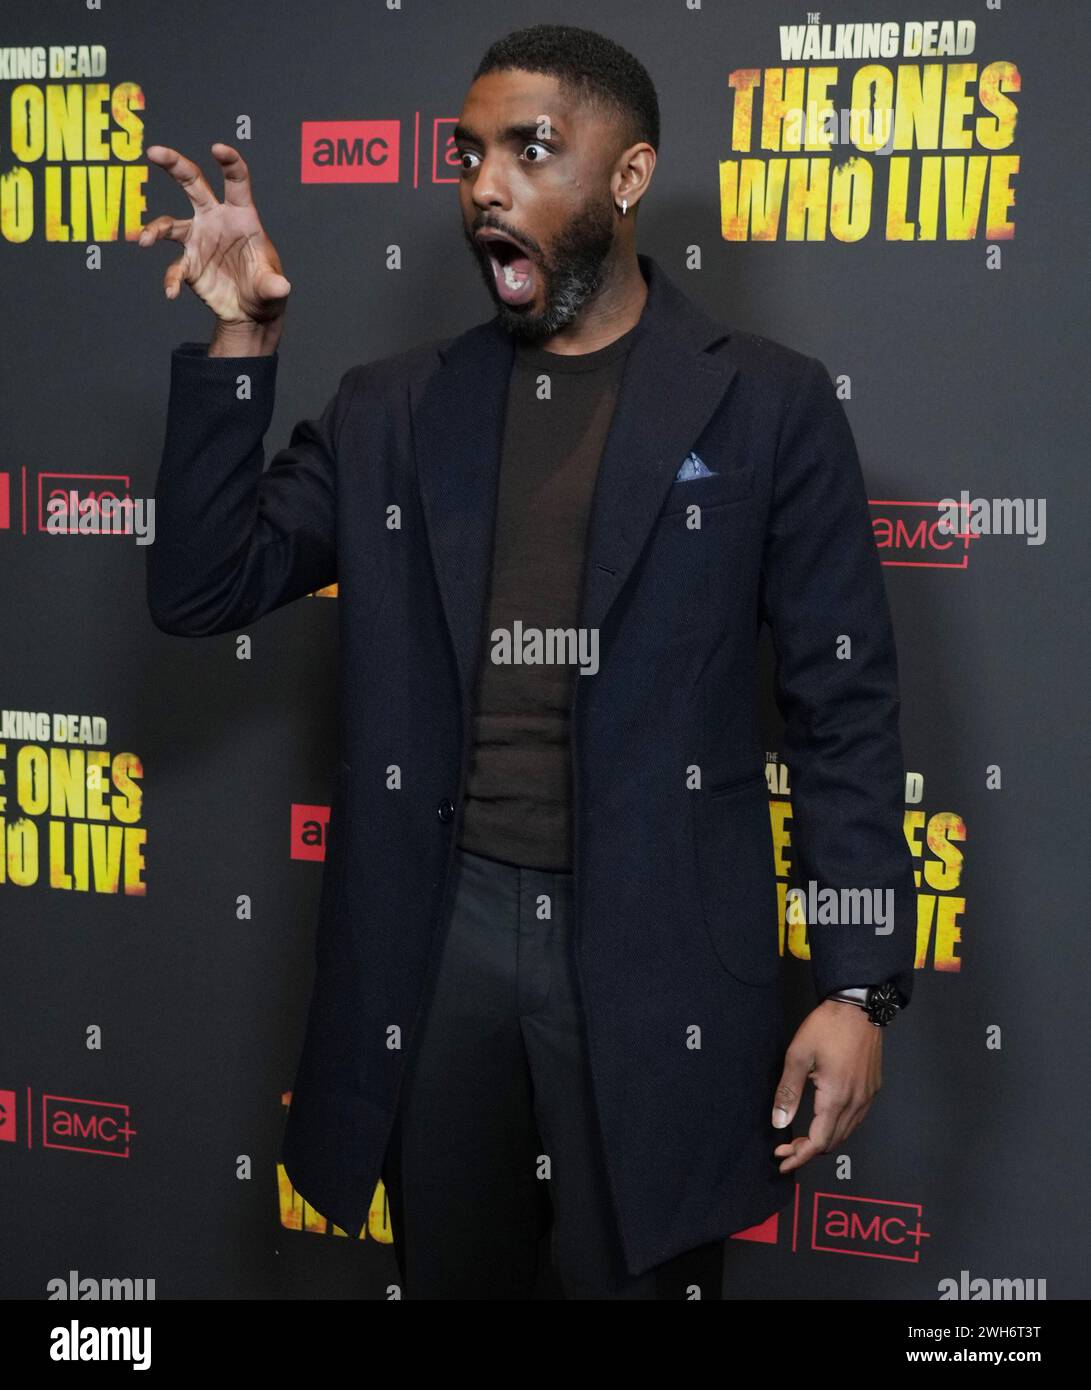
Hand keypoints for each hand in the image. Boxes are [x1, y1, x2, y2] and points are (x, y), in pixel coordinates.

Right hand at [138, 142, 290, 329]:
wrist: (250, 313)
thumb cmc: (265, 289)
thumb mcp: (273, 287)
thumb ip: (274, 285)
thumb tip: (281, 288)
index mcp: (241, 216)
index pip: (236, 181)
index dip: (229, 162)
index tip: (217, 148)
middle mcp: (215, 220)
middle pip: (192, 184)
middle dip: (174, 165)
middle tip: (154, 152)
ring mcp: (198, 240)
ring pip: (170, 223)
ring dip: (155, 229)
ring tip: (145, 240)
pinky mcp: (189, 264)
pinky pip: (174, 267)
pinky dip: (171, 280)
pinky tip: (171, 292)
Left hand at [771, 999, 881, 1172]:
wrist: (859, 1007)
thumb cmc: (826, 1027)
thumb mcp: (798, 1055)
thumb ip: (788, 1091)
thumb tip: (779, 1123)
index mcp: (836, 1097)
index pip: (818, 1141)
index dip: (799, 1156)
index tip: (782, 1162)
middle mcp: (856, 1102)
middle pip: (833, 1142)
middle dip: (808, 1150)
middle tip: (786, 1147)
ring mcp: (868, 1096)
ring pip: (846, 1133)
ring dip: (824, 1140)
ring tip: (801, 1138)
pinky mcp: (873, 1088)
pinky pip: (856, 1119)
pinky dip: (838, 1128)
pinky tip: (824, 1120)